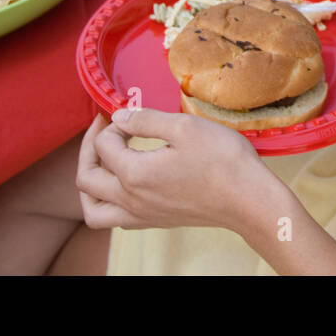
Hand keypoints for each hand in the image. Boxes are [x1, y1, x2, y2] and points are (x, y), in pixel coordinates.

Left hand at [76, 109, 273, 234]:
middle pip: (87, 179)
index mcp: (134, 174)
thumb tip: (118, 117)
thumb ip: (146, 120)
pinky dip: (109, 201)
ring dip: (90, 185)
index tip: (128, 112)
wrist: (249, 200)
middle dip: (89, 150)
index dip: (111, 123)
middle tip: (104, 130)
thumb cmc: (222, 161)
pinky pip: (115, 219)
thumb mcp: (184, 127)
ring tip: (103, 164)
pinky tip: (126, 184)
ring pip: (93, 210)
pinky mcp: (155, 222)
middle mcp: (131, 200)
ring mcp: (142, 215)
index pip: (104, 145)